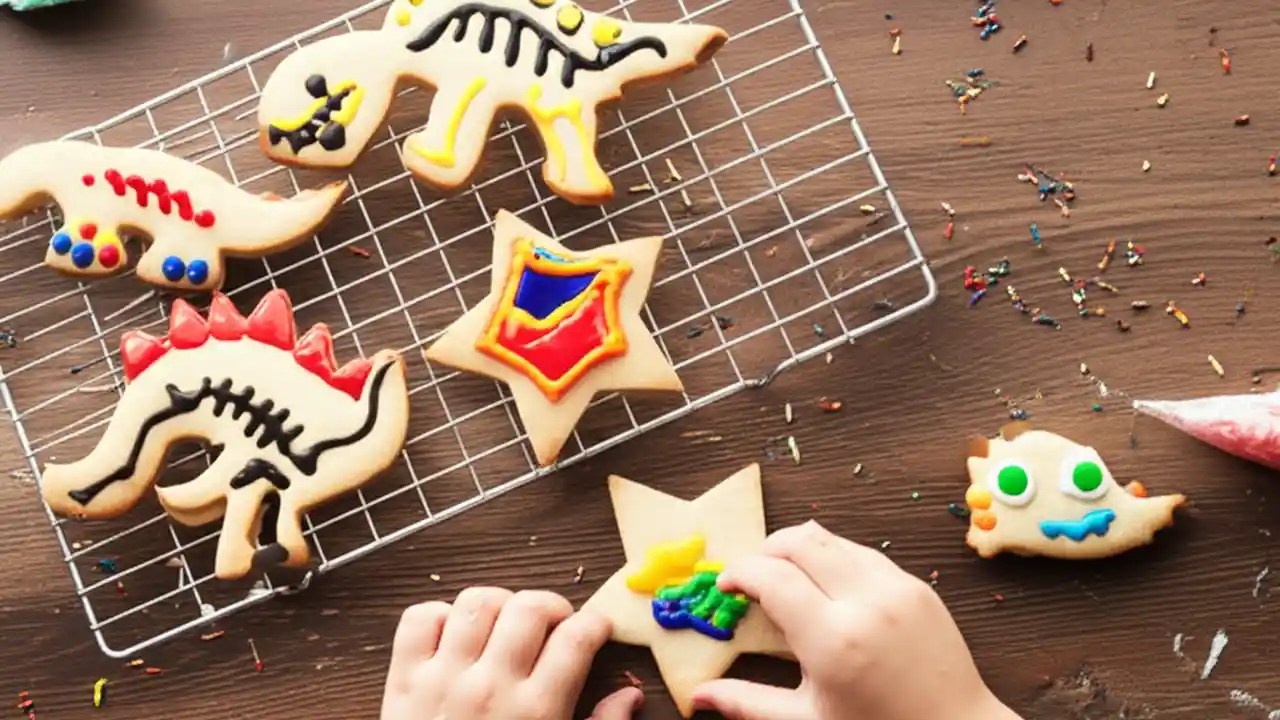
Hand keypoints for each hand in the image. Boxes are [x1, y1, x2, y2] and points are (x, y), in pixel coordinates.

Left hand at [381, 587, 642, 719]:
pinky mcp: (404, 680)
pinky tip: (457, 637)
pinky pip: (420, 618)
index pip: (577, 639)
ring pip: (477, 602)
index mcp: (537, 712)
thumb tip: (630, 697)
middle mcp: (491, 688)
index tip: (596, 630)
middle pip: (530, 608)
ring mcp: (443, 679)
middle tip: (554, 625)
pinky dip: (439, 615)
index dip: (596, 624)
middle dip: (551, 606)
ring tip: (506, 625)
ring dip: (499, 604)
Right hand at [692, 521, 1021, 719]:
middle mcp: (866, 603)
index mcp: (833, 640)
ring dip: (801, 549)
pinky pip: (865, 552)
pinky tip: (828, 587)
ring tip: (788, 579)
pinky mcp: (917, 587)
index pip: (771, 576)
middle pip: (800, 540)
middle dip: (767, 549)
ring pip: (832, 538)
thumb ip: (748, 704)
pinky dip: (836, 559)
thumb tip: (698, 696)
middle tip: (754, 576)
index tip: (727, 586)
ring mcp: (897, 589)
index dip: (739, 572)